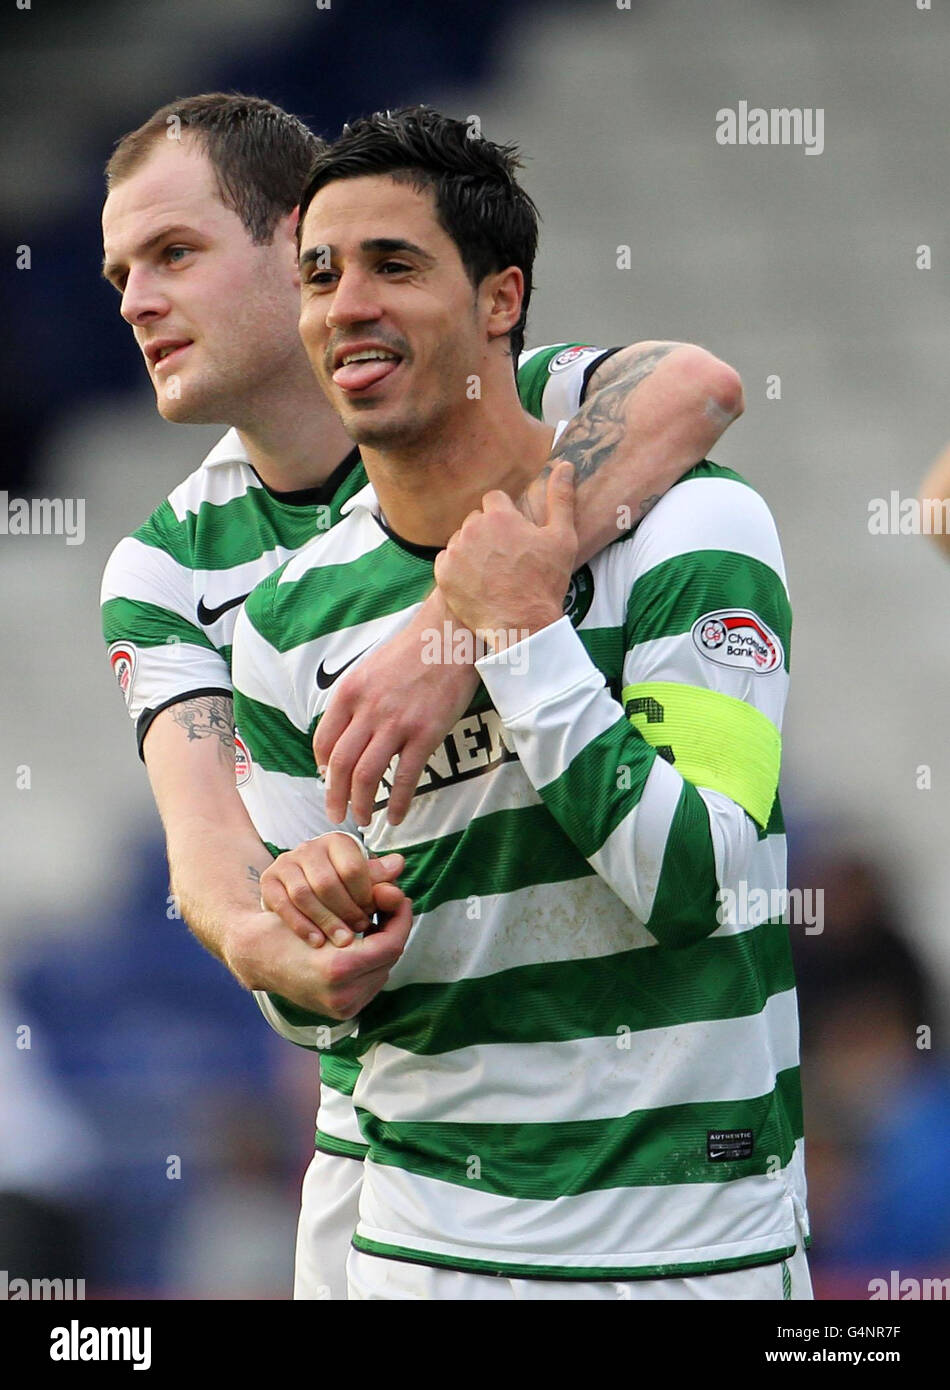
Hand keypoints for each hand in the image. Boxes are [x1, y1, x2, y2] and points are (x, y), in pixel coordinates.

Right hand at [225, 902, 413, 1019]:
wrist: (256, 957)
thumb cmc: (287, 925)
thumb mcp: (324, 907)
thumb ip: (365, 898)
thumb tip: (399, 890)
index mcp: (338, 969)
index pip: (391, 944)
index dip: (401, 919)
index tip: (401, 898)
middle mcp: (342, 995)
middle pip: (390, 959)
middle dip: (394, 931)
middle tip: (390, 908)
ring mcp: (343, 1008)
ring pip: (384, 971)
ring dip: (385, 947)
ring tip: (377, 924)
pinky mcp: (343, 1013)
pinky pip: (372, 983)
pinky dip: (374, 962)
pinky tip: (366, 944)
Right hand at [260, 832, 405, 946]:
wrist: (293, 896)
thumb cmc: (338, 890)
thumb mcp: (362, 883)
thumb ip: (379, 880)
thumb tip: (398, 864)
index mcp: (337, 842)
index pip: (353, 868)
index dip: (365, 896)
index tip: (372, 916)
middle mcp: (309, 847)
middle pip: (328, 883)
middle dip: (347, 911)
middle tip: (359, 932)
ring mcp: (285, 863)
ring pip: (304, 894)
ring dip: (326, 921)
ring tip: (343, 942)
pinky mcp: (268, 881)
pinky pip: (284, 905)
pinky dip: (302, 926)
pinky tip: (317, 942)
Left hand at [313, 589, 478, 826]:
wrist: (448, 636)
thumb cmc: (412, 651)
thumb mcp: (370, 669)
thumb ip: (355, 701)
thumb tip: (348, 734)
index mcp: (349, 693)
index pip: (323, 741)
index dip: (322, 768)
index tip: (328, 781)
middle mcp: (367, 710)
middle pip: (341, 764)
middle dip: (334, 796)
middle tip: (336, 814)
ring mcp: (396, 723)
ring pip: (367, 775)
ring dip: (361, 804)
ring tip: (363, 819)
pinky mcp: (425, 734)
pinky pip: (405, 777)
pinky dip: (396, 802)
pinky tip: (395, 817)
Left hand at [434, 462, 577, 647]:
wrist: (523, 625)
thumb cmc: (546, 582)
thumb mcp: (562, 538)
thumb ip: (560, 498)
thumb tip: (564, 465)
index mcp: (499, 515)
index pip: (494, 499)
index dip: (506, 516)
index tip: (515, 536)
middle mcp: (472, 528)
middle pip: (476, 519)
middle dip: (488, 532)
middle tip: (505, 558)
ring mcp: (455, 552)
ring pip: (461, 540)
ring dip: (472, 550)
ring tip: (491, 572)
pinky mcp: (443, 574)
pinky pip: (447, 561)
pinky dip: (458, 569)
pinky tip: (476, 582)